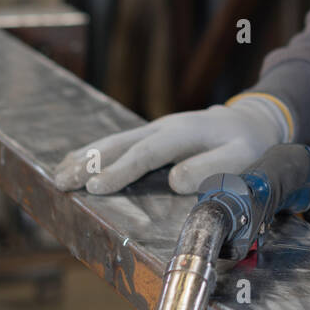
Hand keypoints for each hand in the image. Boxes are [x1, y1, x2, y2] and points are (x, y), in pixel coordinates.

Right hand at [51, 93, 292, 194]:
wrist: (251, 122)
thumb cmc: (247, 145)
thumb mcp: (240, 159)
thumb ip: (210, 169)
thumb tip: (174, 181)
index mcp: (184, 133)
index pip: (146, 153)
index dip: (120, 171)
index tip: (95, 187)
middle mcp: (164, 127)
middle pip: (121, 143)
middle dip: (89, 163)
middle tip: (62, 182)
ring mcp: (156, 128)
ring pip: (115, 140)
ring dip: (86, 157)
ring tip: (58, 175)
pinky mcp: (153, 135)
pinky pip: (119, 143)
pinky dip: (95, 152)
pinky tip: (76, 163)